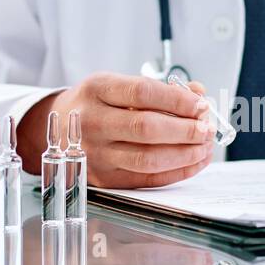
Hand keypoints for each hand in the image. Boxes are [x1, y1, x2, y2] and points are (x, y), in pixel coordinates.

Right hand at [18, 72, 216, 188]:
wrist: (58, 127)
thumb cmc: (96, 103)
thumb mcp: (119, 84)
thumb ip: (159, 89)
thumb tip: (199, 95)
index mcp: (97, 89)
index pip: (142, 92)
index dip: (177, 99)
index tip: (201, 105)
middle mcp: (92, 122)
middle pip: (145, 128)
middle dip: (185, 130)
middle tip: (206, 129)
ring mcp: (96, 153)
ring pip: (147, 159)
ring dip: (184, 155)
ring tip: (204, 147)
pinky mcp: (104, 178)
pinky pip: (146, 180)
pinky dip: (176, 172)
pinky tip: (193, 162)